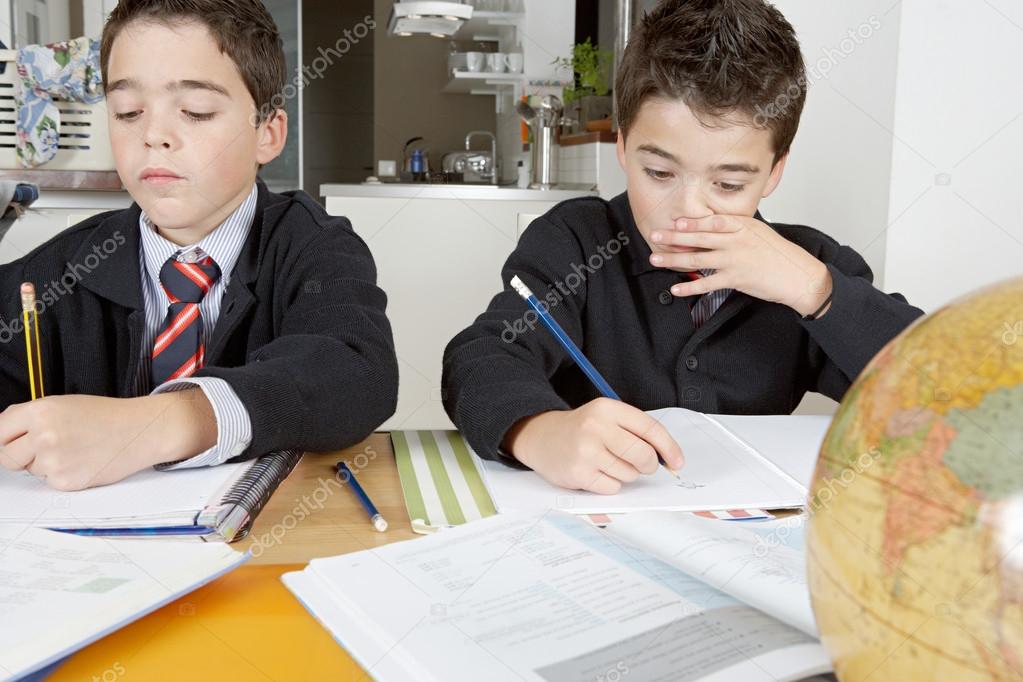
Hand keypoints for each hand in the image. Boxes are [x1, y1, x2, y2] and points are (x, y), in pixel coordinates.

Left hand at [0, 390, 216, 490]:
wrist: (139, 431)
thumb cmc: (105, 417)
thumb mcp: (62, 404)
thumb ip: (28, 417)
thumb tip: (1, 433)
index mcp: (41, 411)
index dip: (6, 437)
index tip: (11, 441)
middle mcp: (44, 436)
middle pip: (6, 457)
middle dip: (21, 454)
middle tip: (46, 446)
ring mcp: (54, 461)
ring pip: (30, 470)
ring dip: (45, 464)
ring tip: (74, 449)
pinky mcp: (66, 481)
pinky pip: (49, 482)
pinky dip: (62, 474)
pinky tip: (81, 461)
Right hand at [502, 398, 684, 493]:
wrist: (540, 436)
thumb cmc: (581, 429)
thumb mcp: (606, 417)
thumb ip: (635, 431)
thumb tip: (669, 458)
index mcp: (608, 408)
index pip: (650, 429)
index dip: (669, 448)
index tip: (677, 461)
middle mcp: (596, 427)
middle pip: (643, 455)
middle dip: (649, 465)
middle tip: (643, 465)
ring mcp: (586, 451)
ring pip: (629, 474)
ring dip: (626, 474)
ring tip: (609, 463)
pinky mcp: (578, 473)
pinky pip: (612, 487)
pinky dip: (610, 484)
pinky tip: (596, 472)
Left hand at [648, 215, 832, 317]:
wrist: (798, 275)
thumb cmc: (778, 254)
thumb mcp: (758, 232)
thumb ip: (736, 228)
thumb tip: (713, 226)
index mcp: (742, 225)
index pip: (711, 221)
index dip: (691, 221)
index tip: (674, 222)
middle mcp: (735, 240)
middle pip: (698, 237)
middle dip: (673, 237)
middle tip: (654, 235)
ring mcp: (734, 259)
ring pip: (697, 259)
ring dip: (673, 259)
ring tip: (656, 259)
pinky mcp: (735, 279)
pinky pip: (706, 283)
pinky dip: (690, 287)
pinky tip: (676, 288)